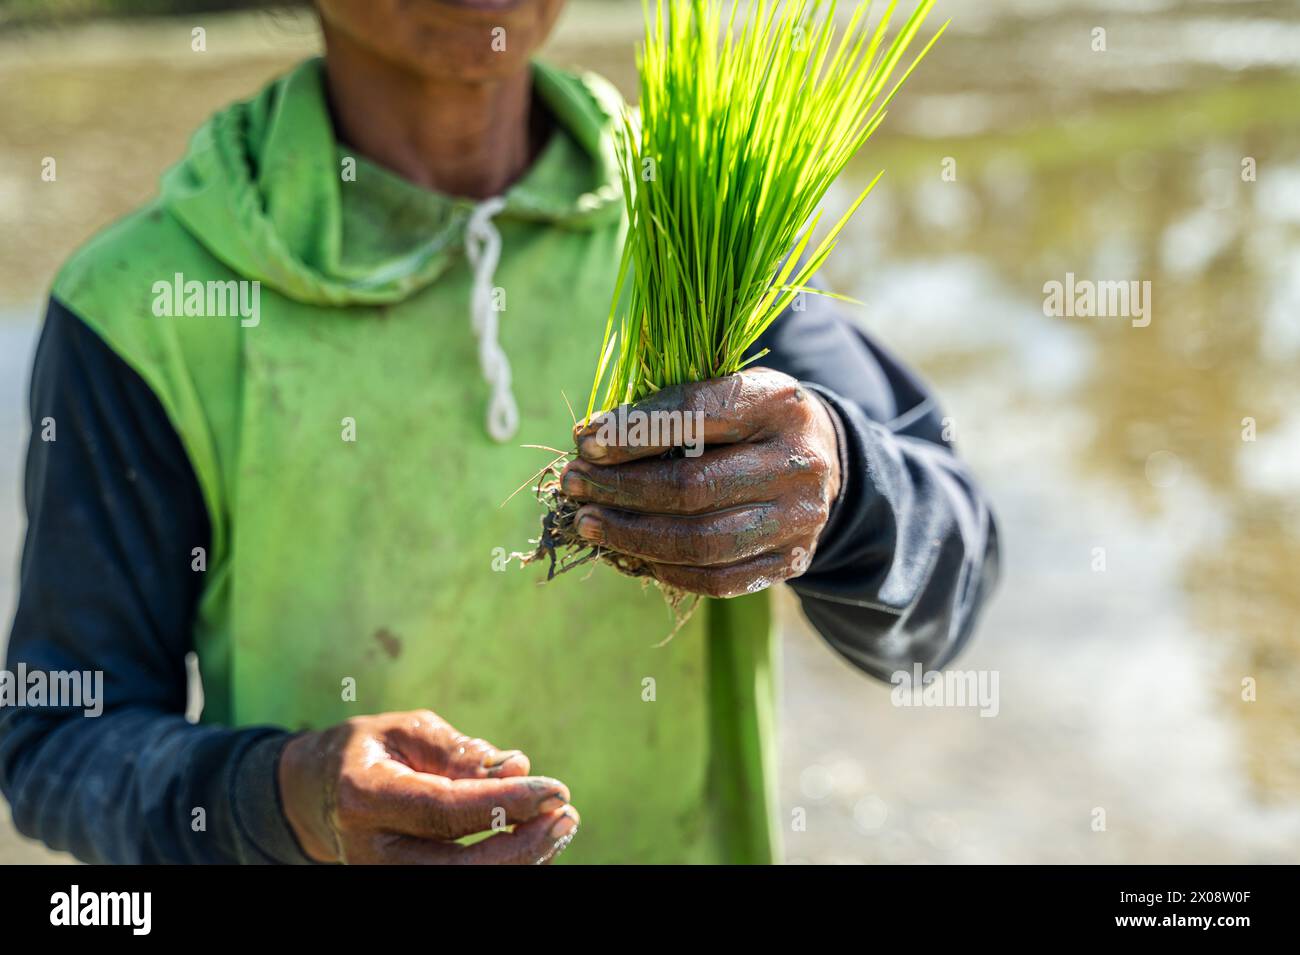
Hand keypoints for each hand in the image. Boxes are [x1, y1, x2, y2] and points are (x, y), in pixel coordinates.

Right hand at [277, 709, 578, 863]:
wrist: (321, 794)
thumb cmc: (375, 751)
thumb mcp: (409, 731)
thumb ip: (459, 753)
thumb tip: (515, 768)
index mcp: (364, 797)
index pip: (444, 811)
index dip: (505, 803)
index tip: (555, 788)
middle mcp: (370, 851)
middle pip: (456, 868)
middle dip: (521, 847)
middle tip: (567, 814)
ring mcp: (384, 878)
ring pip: (463, 885)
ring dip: (522, 860)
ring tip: (561, 824)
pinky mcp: (405, 886)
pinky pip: (462, 883)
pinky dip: (507, 865)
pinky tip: (536, 839)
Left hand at [561, 368, 841, 596]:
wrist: (824, 461)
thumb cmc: (752, 420)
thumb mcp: (726, 392)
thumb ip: (670, 410)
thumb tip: (591, 443)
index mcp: (779, 403)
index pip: (696, 415)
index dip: (633, 432)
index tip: (584, 442)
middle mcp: (797, 462)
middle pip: (693, 487)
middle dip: (620, 488)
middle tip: (573, 484)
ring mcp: (799, 518)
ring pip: (702, 541)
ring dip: (632, 535)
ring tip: (588, 522)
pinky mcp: (791, 561)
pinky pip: (718, 578)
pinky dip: (665, 568)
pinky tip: (629, 553)